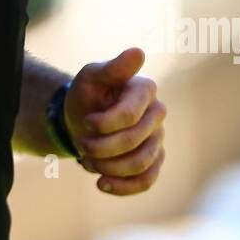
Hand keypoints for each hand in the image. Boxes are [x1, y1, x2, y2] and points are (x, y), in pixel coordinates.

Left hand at [66, 47, 165, 195]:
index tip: (87, 121)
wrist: (82, 118)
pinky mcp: (154, 160)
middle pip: (135, 141)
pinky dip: (123, 187)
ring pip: (141, 164)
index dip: (103, 124)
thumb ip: (113, 68)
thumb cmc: (88, 94)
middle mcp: (157, 113)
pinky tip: (101, 184)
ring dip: (108, 167)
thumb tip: (139, 52)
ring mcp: (158, 138)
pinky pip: (147, 181)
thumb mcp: (91, 76)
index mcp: (145, 89)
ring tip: (87, 160)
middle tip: (82, 144)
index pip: (129, 115)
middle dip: (101, 148)